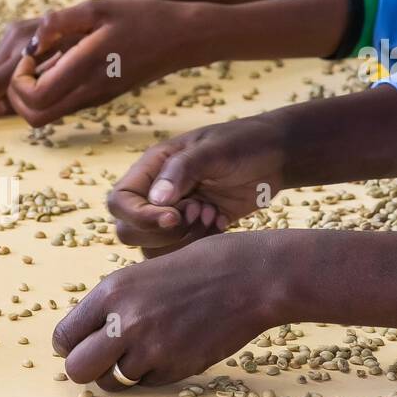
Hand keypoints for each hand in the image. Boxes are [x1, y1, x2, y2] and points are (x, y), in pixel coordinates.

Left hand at [0, 0, 197, 127]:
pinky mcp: (101, 98)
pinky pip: (63, 106)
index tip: (28, 57)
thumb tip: (33, 39)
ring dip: (32, 97)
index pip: (36, 96)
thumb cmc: (142, 17)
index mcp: (88, 68)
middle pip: (35, 117)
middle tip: (26, 68)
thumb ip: (61, 22)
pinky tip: (56, 66)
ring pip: (47, 117)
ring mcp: (96, 98)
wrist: (182, 38)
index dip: (18, 81)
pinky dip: (48, 94)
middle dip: (17, 97)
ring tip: (40, 65)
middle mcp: (90, 91)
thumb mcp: (99, 7)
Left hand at [52, 233, 281, 389]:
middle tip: (103, 361)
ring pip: (113, 382)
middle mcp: (125, 322)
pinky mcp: (177, 368)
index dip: (71, 345)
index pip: (64, 337)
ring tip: (145, 350)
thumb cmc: (197, 269)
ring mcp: (151, 348)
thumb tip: (83, 338)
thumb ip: (111, 305)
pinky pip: (147, 384)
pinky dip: (153, 374)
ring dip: (123, 372)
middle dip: (86, 369)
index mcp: (111, 292)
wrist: (250, 278)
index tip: (83, 344)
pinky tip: (172, 348)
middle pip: (77, 370)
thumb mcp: (142, 275)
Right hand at [108, 115, 287, 255]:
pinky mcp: (194, 230)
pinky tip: (221, 221)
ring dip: (184, 241)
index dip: (140, 216)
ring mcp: (173, 215)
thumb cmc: (243, 143)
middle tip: (199, 212)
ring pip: (153, 248)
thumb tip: (157, 200)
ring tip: (212, 215)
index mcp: (150, 169)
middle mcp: (155, 195)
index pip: (120, 202)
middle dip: (164, 233)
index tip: (175, 216)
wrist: (276, 156)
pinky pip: (181, 254)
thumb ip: (182, 170)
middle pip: (128, 231)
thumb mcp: (213, 149)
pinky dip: (201, 245)